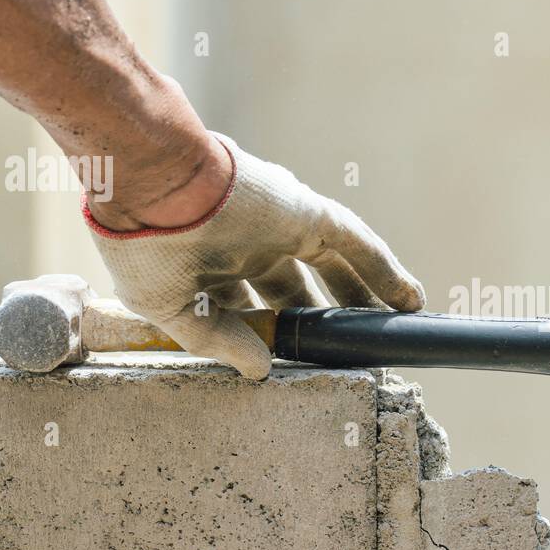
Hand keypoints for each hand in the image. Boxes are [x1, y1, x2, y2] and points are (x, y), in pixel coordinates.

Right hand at [85, 133, 424, 378]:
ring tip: (391, 326)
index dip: (273, 329)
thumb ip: (219, 339)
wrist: (148, 178)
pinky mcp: (304, 211)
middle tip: (347, 346)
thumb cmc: (141, 240)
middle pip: (298, 285)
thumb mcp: (170, 306)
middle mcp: (247, 243)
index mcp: (207, 264)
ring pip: (335, 263)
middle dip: (323, 314)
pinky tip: (409, 298)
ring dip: (365, 293)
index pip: (252, 303)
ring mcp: (279, 225)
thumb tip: (260, 370)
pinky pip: (355, 241)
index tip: (292, 356)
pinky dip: (384, 268)